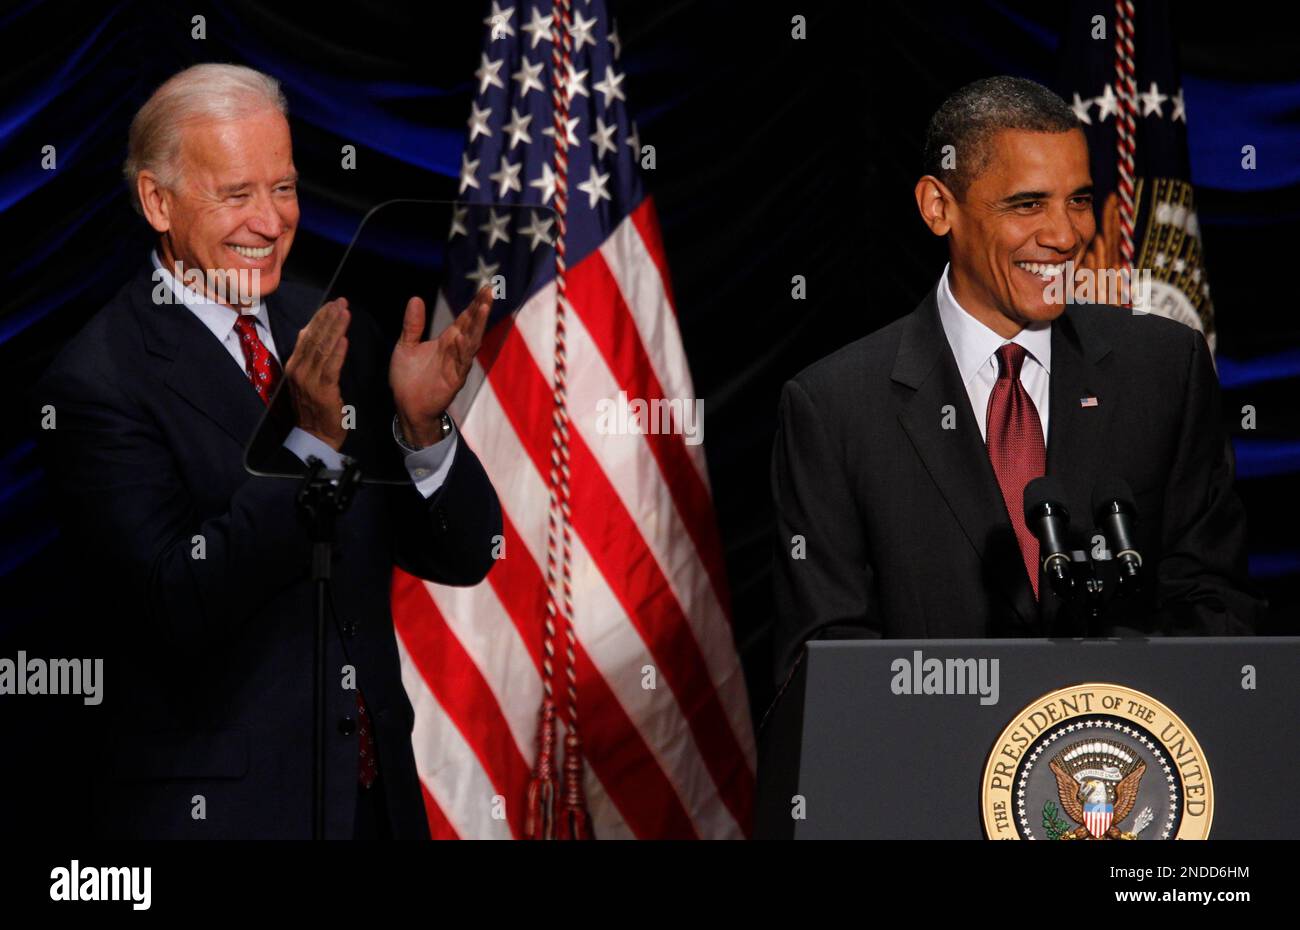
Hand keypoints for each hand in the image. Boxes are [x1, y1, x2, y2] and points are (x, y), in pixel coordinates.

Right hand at [283, 298, 349, 450]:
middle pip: (314, 338)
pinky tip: (344, 339)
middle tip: (342, 301)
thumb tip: (318, 334)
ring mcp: (308, 380)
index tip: (332, 303)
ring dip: (335, 329)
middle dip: (328, 318)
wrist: (315, 436)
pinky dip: (337, 352)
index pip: (306, 335)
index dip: (320, 318)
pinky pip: (330, 368)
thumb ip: (312, 359)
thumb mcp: (309, 379)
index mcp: (294, 365)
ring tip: (345, 313)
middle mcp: (298, 370)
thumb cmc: (316, 407)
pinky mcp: (322, 391)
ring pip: (322, 349)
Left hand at [389, 286, 491, 447]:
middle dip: (481, 308)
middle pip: (473, 326)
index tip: (485, 288)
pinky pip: (462, 362)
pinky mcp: (454, 379)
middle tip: (489, 290)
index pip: (465, 319)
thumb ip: (413, 324)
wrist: (407, 406)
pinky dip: (464, 349)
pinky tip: (465, 336)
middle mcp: (456, 350)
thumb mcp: (406, 345)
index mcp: (447, 341)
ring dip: (478, 325)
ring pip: (472, 341)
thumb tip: (416, 298)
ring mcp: (457, 364)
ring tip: (484, 307)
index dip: (475, 304)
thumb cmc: (408, 378)